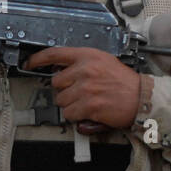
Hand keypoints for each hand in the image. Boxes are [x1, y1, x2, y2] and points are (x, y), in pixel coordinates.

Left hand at [24, 47, 141, 130]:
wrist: (141, 97)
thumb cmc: (123, 82)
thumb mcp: (102, 62)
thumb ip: (81, 64)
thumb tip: (60, 70)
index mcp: (88, 56)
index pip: (55, 53)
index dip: (38, 59)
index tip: (29, 63)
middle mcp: (85, 69)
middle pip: (56, 83)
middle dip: (64, 90)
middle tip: (80, 92)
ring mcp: (86, 87)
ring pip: (61, 100)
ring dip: (71, 105)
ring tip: (87, 102)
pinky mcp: (88, 105)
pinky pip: (69, 114)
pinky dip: (76, 116)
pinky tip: (89, 111)